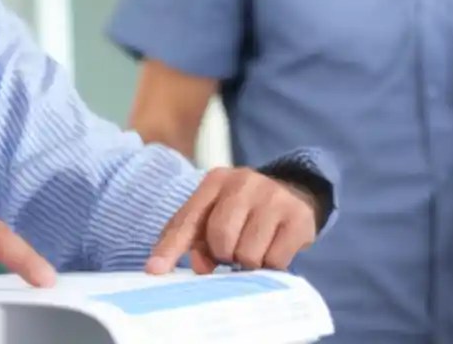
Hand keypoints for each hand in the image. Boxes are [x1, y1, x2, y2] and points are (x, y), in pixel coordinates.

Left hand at [145, 167, 317, 275]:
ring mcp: (273, 197)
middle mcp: (243, 182)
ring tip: (252, 249)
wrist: (293, 194)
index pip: (187, 220)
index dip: (170, 248)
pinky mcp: (298, 217)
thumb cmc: (242, 211)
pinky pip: (275, 260)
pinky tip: (272, 250)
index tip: (154, 271)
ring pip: (248, 254)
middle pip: (221, 237)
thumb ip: (195, 239)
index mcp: (215, 181)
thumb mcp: (213, 214)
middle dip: (223, 255)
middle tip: (231, 253)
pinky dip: (271, 265)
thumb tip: (200, 268)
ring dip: (247, 263)